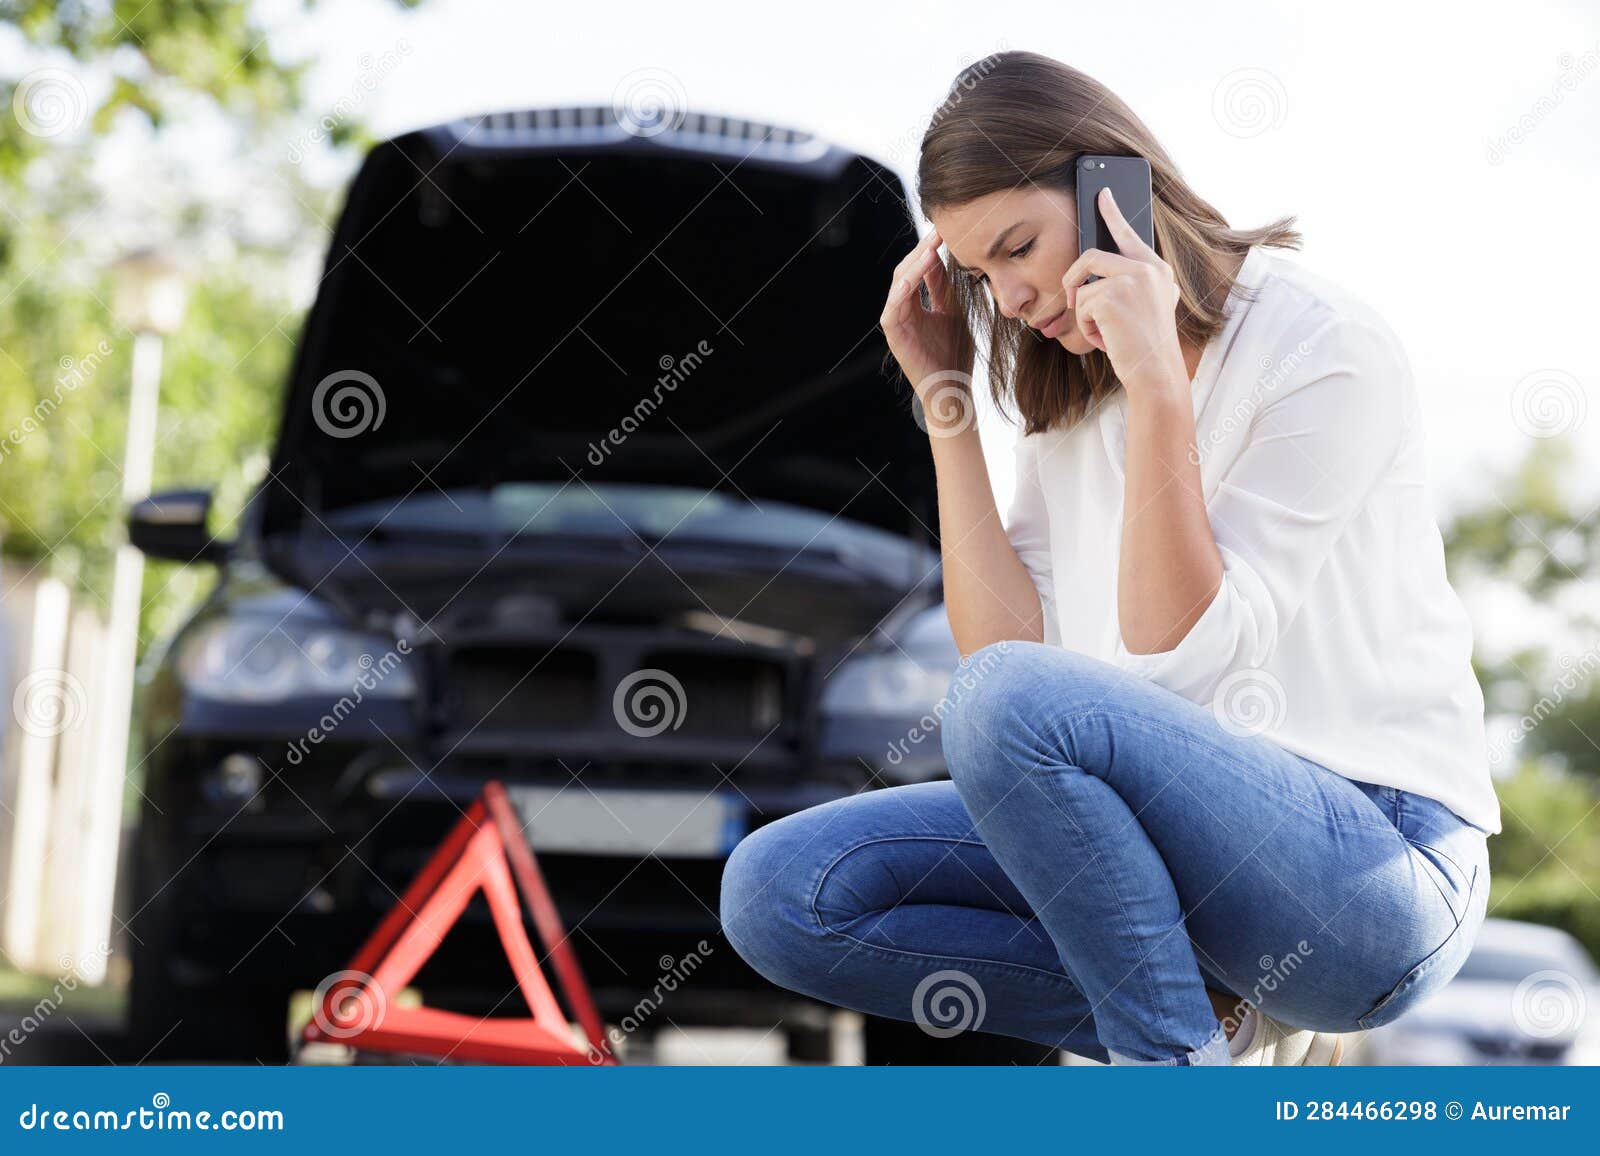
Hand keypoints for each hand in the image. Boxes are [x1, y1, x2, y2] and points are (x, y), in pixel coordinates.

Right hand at [880, 229, 974, 416]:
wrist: (952, 387)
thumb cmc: (954, 354)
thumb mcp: (953, 311)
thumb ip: (944, 287)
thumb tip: (941, 257)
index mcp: (915, 303)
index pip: (919, 268)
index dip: (930, 249)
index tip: (947, 230)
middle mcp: (902, 309)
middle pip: (906, 271)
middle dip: (922, 250)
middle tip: (939, 231)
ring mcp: (896, 322)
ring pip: (899, 285)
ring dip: (914, 266)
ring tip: (931, 249)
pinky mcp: (894, 336)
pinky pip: (892, 310)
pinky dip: (901, 293)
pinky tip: (912, 279)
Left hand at [1061, 187, 1185, 396]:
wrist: (1156, 372)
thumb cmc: (1147, 345)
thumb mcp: (1150, 307)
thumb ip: (1135, 284)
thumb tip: (1097, 275)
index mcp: (1157, 269)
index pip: (1129, 233)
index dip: (1112, 212)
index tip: (1101, 193)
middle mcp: (1147, 268)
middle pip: (1090, 257)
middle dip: (1074, 280)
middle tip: (1074, 300)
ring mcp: (1131, 280)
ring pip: (1084, 287)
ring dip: (1087, 315)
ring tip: (1106, 333)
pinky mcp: (1112, 296)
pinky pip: (1083, 306)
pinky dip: (1088, 329)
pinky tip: (1107, 340)